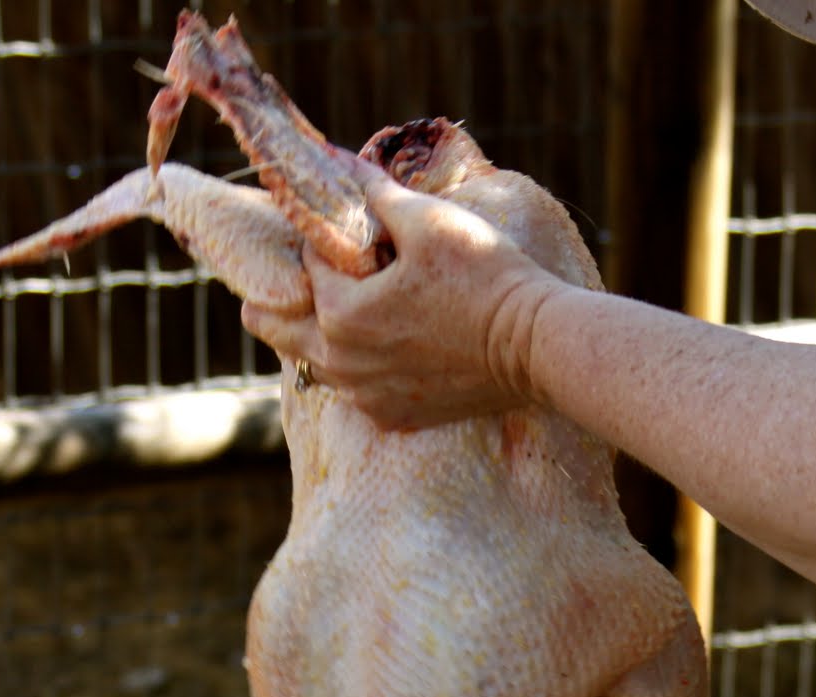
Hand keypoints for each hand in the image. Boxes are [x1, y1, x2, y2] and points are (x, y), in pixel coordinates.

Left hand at [240, 162, 563, 428]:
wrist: (538, 347)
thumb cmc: (486, 278)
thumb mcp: (430, 221)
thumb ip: (374, 193)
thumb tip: (335, 159)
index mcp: (339, 313)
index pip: (306, 263)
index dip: (322, 240)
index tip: (342, 230)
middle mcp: (341, 364)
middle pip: (277, 326)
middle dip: (286, 295)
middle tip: (308, 273)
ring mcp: (367, 396)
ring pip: (313, 362)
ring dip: (319, 334)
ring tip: (347, 308)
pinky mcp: (395, 417)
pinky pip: (354, 391)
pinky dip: (358, 369)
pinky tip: (383, 348)